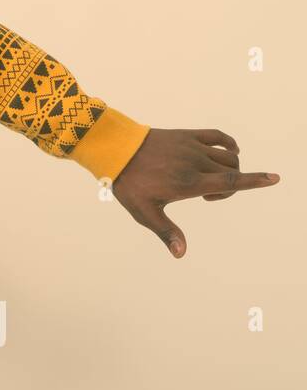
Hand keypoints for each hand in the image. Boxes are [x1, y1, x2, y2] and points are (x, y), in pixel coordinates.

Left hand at [110, 128, 279, 258]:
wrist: (115, 149)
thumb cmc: (129, 183)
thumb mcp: (145, 212)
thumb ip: (166, 231)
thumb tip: (181, 254)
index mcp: (190, 183)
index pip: (231, 181)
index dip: (255, 181)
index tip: (274, 178)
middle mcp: (196, 163)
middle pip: (232, 171)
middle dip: (230, 186)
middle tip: (206, 195)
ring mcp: (192, 147)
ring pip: (228, 156)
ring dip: (229, 169)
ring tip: (206, 179)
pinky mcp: (186, 135)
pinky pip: (217, 136)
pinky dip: (229, 144)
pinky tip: (230, 151)